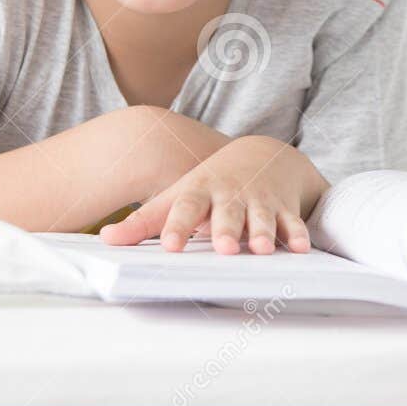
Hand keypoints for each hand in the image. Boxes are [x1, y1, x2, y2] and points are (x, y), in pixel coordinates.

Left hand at [99, 135, 328, 254]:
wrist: (263, 156)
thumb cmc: (211, 185)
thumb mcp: (178, 195)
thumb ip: (144, 221)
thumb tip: (104, 240)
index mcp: (201, 192)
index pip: (186, 208)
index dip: (178, 226)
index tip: (171, 246)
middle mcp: (231, 195)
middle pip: (227, 213)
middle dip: (227, 229)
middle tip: (224, 248)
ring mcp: (260, 201)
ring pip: (262, 218)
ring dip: (263, 232)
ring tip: (263, 249)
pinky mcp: (285, 209)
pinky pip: (293, 222)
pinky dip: (298, 234)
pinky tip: (302, 248)